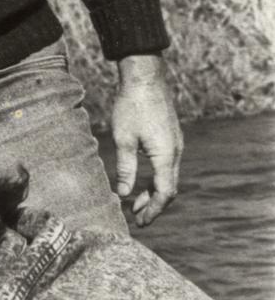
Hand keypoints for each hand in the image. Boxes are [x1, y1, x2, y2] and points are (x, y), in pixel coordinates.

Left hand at [112, 55, 182, 225]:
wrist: (145, 77)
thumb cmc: (132, 105)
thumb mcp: (123, 139)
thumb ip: (125, 168)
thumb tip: (123, 194)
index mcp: (166, 155)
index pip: (164, 193)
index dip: (152, 210)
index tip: (140, 222)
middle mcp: (176, 151)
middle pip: (169, 188)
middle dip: (153, 205)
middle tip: (136, 217)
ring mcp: (175, 144)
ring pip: (168, 176)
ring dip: (154, 191)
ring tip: (135, 202)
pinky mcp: (170, 137)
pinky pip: (167, 165)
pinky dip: (156, 178)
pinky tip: (141, 179)